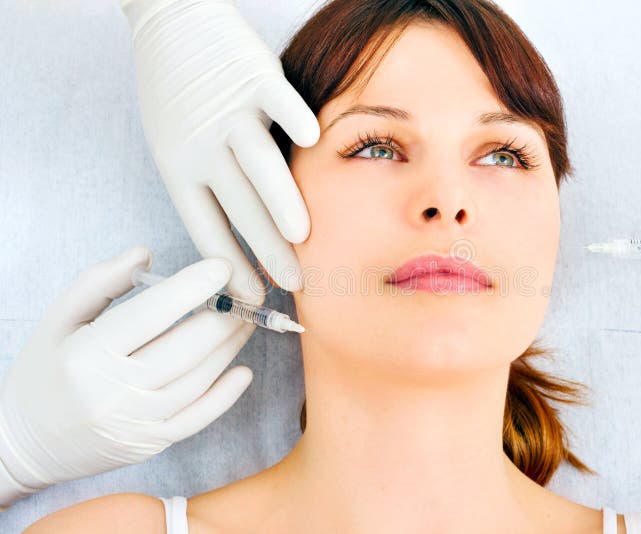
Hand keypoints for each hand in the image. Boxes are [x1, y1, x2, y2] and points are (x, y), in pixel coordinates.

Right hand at [0, 246, 254, 508]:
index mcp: (87, 354)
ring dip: (229, 348)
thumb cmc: (45, 372)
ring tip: (245, 322)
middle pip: (185, 348)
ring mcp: (135, 422)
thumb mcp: (59, 319)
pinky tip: (243, 371)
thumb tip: (146, 253)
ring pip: (197, 380)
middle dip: (223, 317)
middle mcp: (113, 391)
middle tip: (245, 295)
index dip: (192, 287)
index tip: (222, 266)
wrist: (24, 445)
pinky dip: (225, 396)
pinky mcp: (150, 444)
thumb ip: (102, 281)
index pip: (151, 314)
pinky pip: (197, 419)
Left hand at [121, 0, 319, 298]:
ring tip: (302, 235)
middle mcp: (202, 144)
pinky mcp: (254, 75)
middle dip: (266, 249)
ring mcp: (229, 110)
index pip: (208, 227)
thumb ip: (207, 183)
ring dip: (279, 199)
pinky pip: (278, 100)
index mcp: (179, 167)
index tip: (255, 295)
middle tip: (294, 281)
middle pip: (239, 206)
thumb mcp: (174, 144)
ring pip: (257, 162)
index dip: (232, 265)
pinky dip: (294, 118)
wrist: (170, 22)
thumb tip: (244, 235)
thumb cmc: (177, 91)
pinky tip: (315, 140)